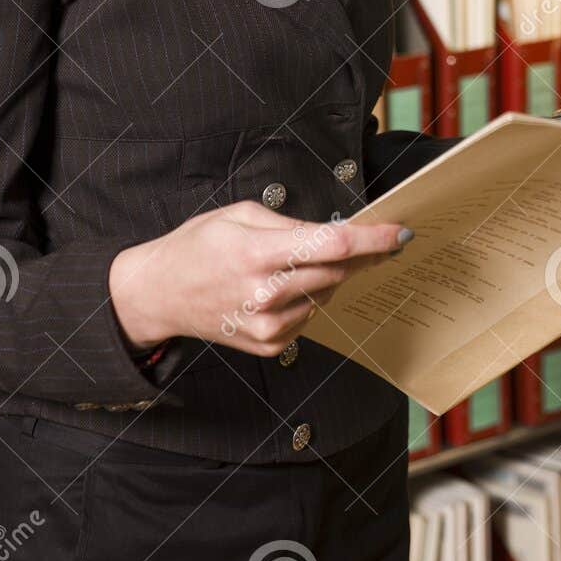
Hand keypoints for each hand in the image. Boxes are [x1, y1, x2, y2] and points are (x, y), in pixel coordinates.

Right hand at [108, 201, 410, 357]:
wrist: (159, 293)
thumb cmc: (198, 245)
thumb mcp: (239, 214)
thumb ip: (291, 224)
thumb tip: (337, 232)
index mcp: (259, 253)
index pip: (332, 245)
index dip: (373, 239)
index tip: (400, 231)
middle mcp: (266, 294)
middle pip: (337, 271)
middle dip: (361, 255)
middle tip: (374, 241)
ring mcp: (268, 326)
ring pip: (327, 294)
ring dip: (329, 276)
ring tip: (297, 262)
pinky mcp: (270, 346)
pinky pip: (310, 317)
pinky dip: (309, 299)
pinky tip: (284, 287)